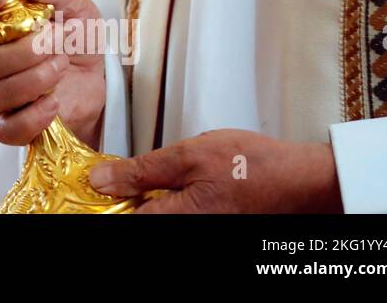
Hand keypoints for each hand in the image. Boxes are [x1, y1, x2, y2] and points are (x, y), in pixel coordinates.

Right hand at [0, 0, 106, 149]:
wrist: (99, 78)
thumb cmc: (78, 38)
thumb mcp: (78, 6)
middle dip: (25, 51)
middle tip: (57, 40)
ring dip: (35, 79)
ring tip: (61, 65)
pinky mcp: (14, 122)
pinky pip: (6, 129)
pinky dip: (33, 117)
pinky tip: (54, 102)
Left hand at [87, 130, 343, 212]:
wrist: (302, 181)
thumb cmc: (256, 167)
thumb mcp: (190, 155)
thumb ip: (142, 170)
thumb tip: (101, 179)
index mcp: (178, 218)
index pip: (125, 219)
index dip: (102, 203)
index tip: (84, 189)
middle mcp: (188, 230)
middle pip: (138, 219)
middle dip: (120, 201)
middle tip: (107, 179)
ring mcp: (199, 228)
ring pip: (154, 217)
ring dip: (139, 201)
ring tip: (133, 179)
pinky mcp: (206, 223)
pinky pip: (171, 215)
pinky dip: (158, 203)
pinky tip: (158, 186)